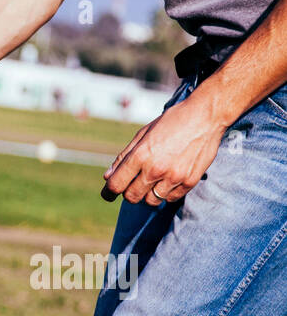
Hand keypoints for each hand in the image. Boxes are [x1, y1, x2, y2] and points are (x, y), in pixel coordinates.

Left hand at [101, 97, 224, 204]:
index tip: (108, 194)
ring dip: (148, 194)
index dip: (108, 192)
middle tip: (134, 183)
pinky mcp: (189, 182)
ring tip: (154, 180)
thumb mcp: (143, 134)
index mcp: (141, 156)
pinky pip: (170, 198)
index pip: (115, 185)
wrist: (207, 115)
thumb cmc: (172, 122)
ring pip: (151, 200)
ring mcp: (174, 177)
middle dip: (129, 192)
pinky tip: (169, 180)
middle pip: (131, 197)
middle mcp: (156, 169)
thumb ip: (124, 157)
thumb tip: (108, 177)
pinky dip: (166, 193)